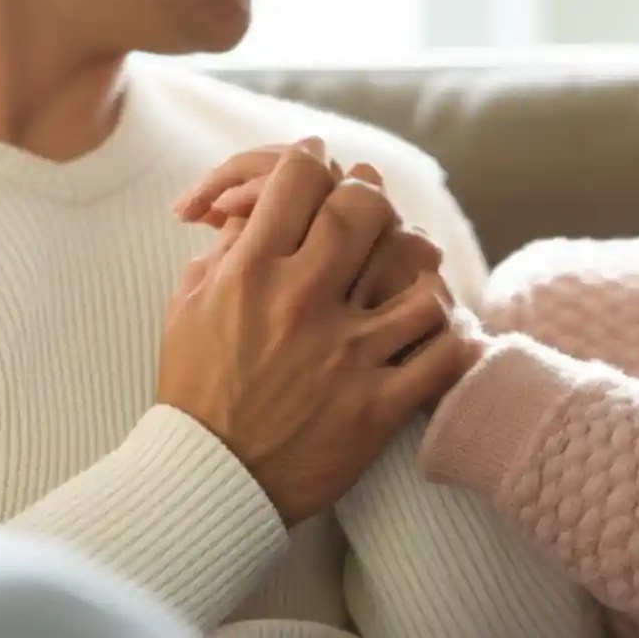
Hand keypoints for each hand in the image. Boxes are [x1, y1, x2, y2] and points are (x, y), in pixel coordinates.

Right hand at [158, 142, 468, 526]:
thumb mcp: (189, 307)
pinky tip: (432, 327)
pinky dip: (449, 334)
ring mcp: (346, 356)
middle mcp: (301, 305)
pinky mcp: (379, 407)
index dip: (312, 159)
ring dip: (418, 267)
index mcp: (249, 275)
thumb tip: (265, 204)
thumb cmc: (198, 388)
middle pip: (365, 207)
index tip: (318, 166)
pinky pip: (444, 353)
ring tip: (407, 272)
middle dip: (369, 194)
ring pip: (419, 275)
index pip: (299, 178)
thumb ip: (228, 249)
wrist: (210, 480)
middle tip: (366, 206)